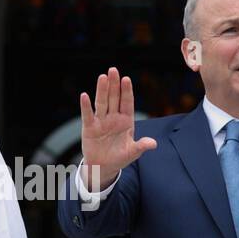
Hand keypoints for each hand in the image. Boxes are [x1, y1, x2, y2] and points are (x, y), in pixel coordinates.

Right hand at [78, 67, 157, 190]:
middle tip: (113, 70)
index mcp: (126, 121)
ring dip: (102, 90)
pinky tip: (84, 96)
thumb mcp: (132, 153)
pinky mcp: (89, 128)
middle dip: (114, 84)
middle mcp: (113, 118)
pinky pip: (87, 115)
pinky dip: (86, 106)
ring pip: (102, 103)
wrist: (103, 167)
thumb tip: (153, 144)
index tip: (126, 79)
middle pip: (114, 98)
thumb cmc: (119, 157)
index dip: (126, 91)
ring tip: (102, 77)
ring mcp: (101, 121)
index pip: (127, 103)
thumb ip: (141, 146)